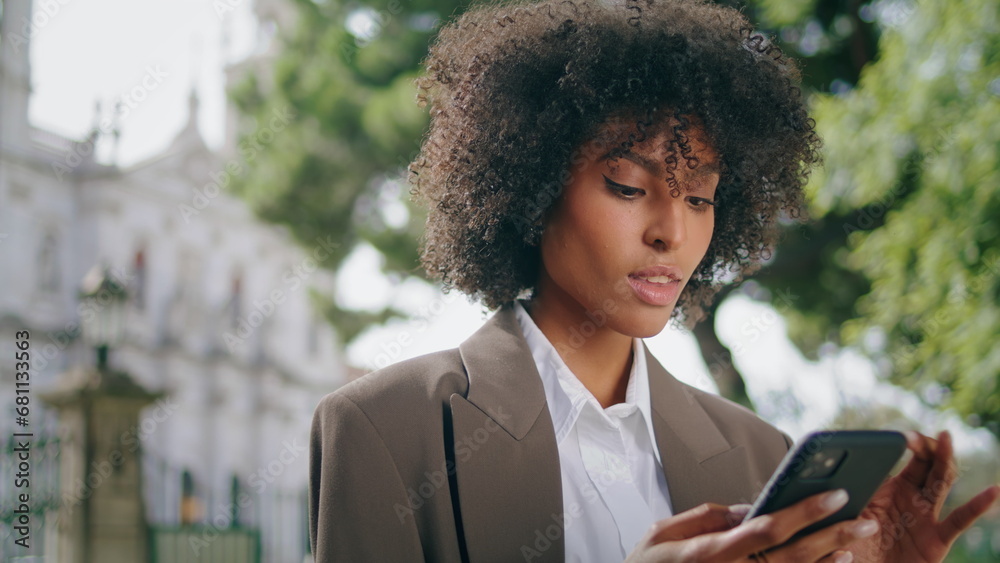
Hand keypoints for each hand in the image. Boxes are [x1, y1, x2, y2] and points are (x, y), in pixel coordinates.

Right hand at [625, 489, 877, 562]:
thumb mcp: (662, 533)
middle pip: (793, 556)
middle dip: (832, 534)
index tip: (835, 494)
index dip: (804, 513)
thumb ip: (707, 518)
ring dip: (830, 559)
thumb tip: (749, 507)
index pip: (767, 529)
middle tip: (864, 517)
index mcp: (710, 553)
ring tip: (858, 539)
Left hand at [846, 430, 999, 562]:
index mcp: (893, 488)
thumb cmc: (853, 545)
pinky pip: (959, 520)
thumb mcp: (847, 514)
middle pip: (929, 465)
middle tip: (923, 434)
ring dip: (944, 459)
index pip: (909, 459)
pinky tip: (993, 491)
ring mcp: (927, 517)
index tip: (903, 436)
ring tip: (945, 438)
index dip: (911, 444)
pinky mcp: (937, 539)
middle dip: (928, 446)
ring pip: (941, 482)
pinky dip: (978, 506)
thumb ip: (846, 494)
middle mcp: (914, 499)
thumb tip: (836, 474)